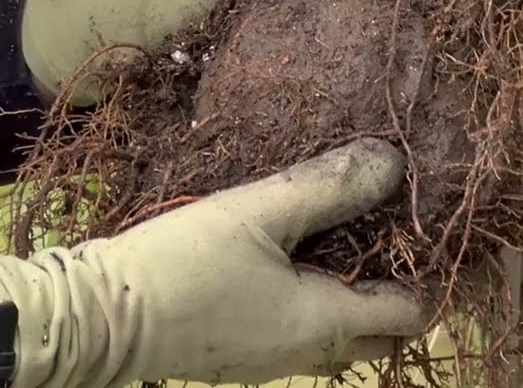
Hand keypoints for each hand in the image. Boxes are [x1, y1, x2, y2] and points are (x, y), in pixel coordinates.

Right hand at [0, 138, 429, 387]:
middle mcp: (306, 353)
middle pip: (380, 337)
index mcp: (325, 321)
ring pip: (340, 340)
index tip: (429, 231)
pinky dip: (318, 306)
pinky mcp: (237, 356)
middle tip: (395, 239)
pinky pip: (301, 337)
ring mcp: (269, 361)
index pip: (411, 313)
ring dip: (356, 300)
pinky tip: (296, 262)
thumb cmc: (181, 266)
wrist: (93, 320)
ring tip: (350, 243)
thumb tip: (393, 161)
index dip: (429, 274)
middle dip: (399, 296)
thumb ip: (327, 185)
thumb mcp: (258, 212)